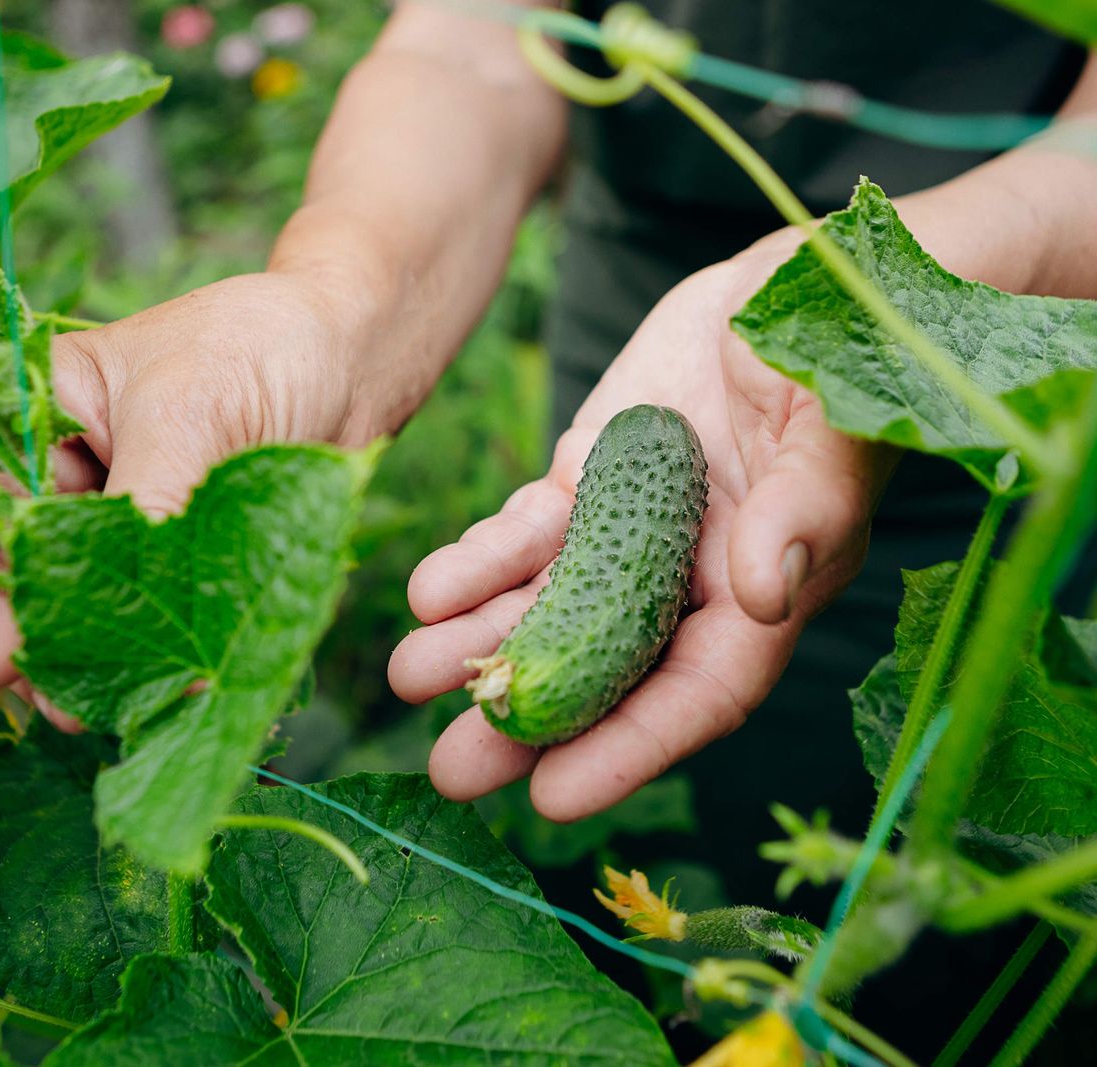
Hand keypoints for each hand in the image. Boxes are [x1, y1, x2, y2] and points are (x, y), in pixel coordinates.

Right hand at [0, 271, 371, 728]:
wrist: (357, 353)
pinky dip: (159, 649)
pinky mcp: (186, 555)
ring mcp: (132, 516)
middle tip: (60, 706)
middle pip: (30, 568)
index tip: (2, 659)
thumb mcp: (189, 414)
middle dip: (41, 638)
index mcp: (40, 411)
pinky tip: (166, 688)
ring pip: (93, 600)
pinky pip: (159, 610)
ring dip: (98, 658)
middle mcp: (76, 470)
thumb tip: (119, 621)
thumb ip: (145, 512)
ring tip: (104, 712)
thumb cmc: (263, 347)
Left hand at [388, 235, 896, 820]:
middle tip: (450, 769)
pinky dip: (479, 561)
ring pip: (547, 603)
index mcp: (761, 594)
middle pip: (602, 667)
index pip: (695, 693)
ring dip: (479, 641)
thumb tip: (762, 596)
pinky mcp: (586, 480)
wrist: (794, 286)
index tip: (552, 798)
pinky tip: (428, 591)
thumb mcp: (835, 430)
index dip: (627, 748)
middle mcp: (688, 580)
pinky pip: (526, 532)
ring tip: (406, 677)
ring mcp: (629, 531)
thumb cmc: (842, 361)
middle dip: (527, 716)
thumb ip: (803, 513)